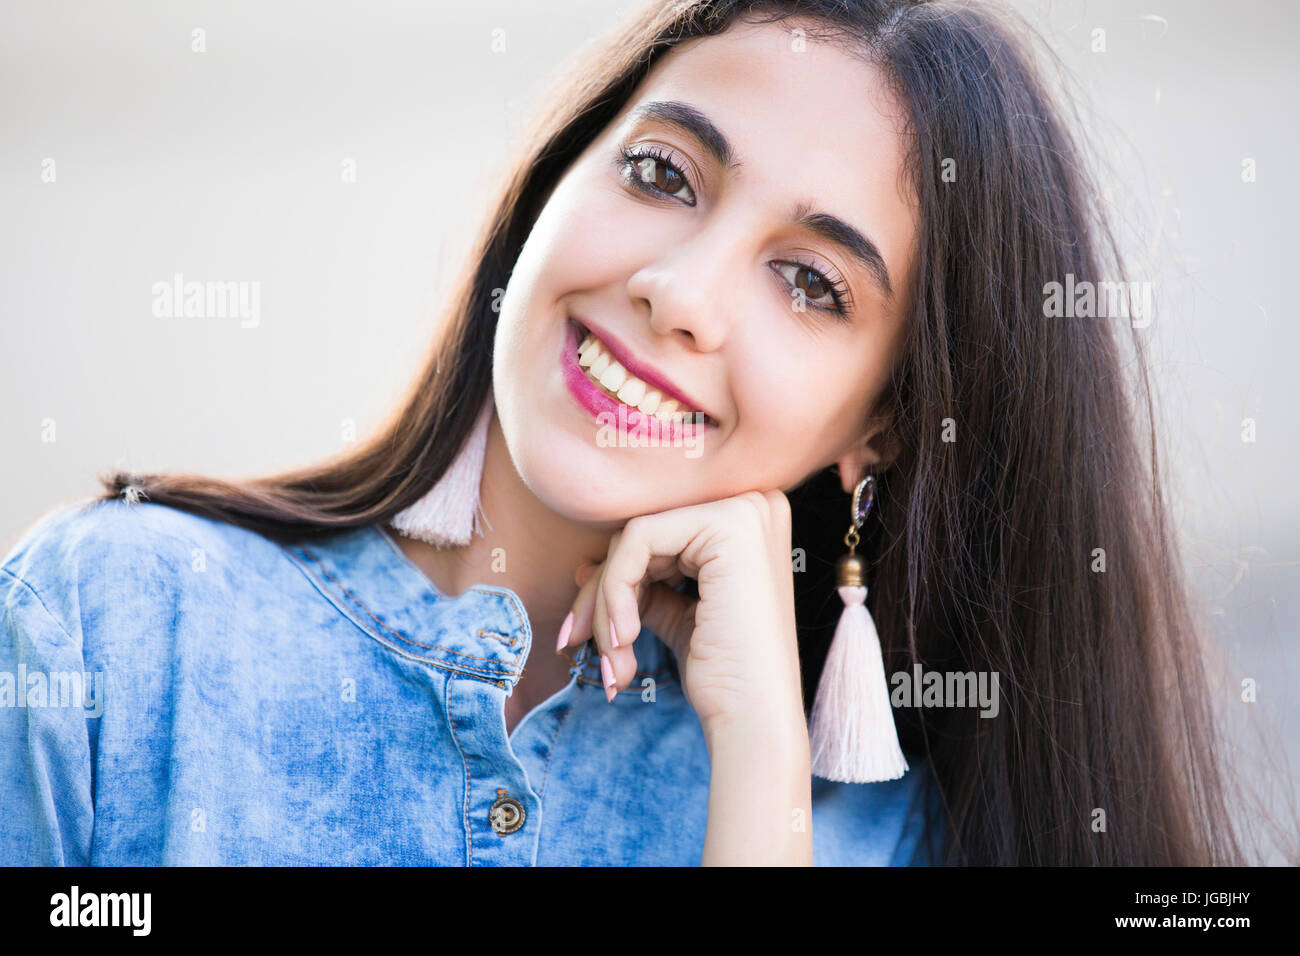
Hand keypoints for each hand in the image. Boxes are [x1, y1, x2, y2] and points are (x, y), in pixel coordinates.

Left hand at [555, 490, 804, 738]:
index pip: (656, 537)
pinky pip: (638, 541)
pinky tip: (624, 638)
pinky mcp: (728, 524)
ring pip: (633, 539)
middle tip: (576, 643)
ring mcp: (745, 510)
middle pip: (642, 536)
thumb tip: (584, 565)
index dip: (612, 583)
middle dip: (600, 594)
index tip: (581, 630)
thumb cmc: (723, 677)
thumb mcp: (679, 617)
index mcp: (748, 524)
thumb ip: (643, 585)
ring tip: (612, 659)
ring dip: (606, 603)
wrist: (753, 721)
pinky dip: (615, 592)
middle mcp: (754, 504)